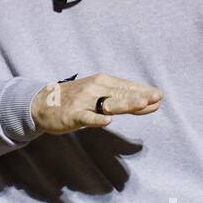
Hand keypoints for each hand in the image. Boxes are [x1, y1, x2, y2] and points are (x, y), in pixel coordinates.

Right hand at [31, 73, 162, 134]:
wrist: (42, 103)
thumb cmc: (76, 99)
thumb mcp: (98, 93)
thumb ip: (122, 98)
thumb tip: (152, 102)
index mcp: (102, 81)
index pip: (126, 86)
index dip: (143, 91)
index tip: (159, 96)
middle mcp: (94, 88)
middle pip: (120, 94)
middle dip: (139, 96)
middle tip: (156, 97)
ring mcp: (83, 101)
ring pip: (108, 103)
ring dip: (125, 103)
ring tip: (141, 103)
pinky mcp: (73, 115)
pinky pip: (87, 117)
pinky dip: (97, 119)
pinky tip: (108, 121)